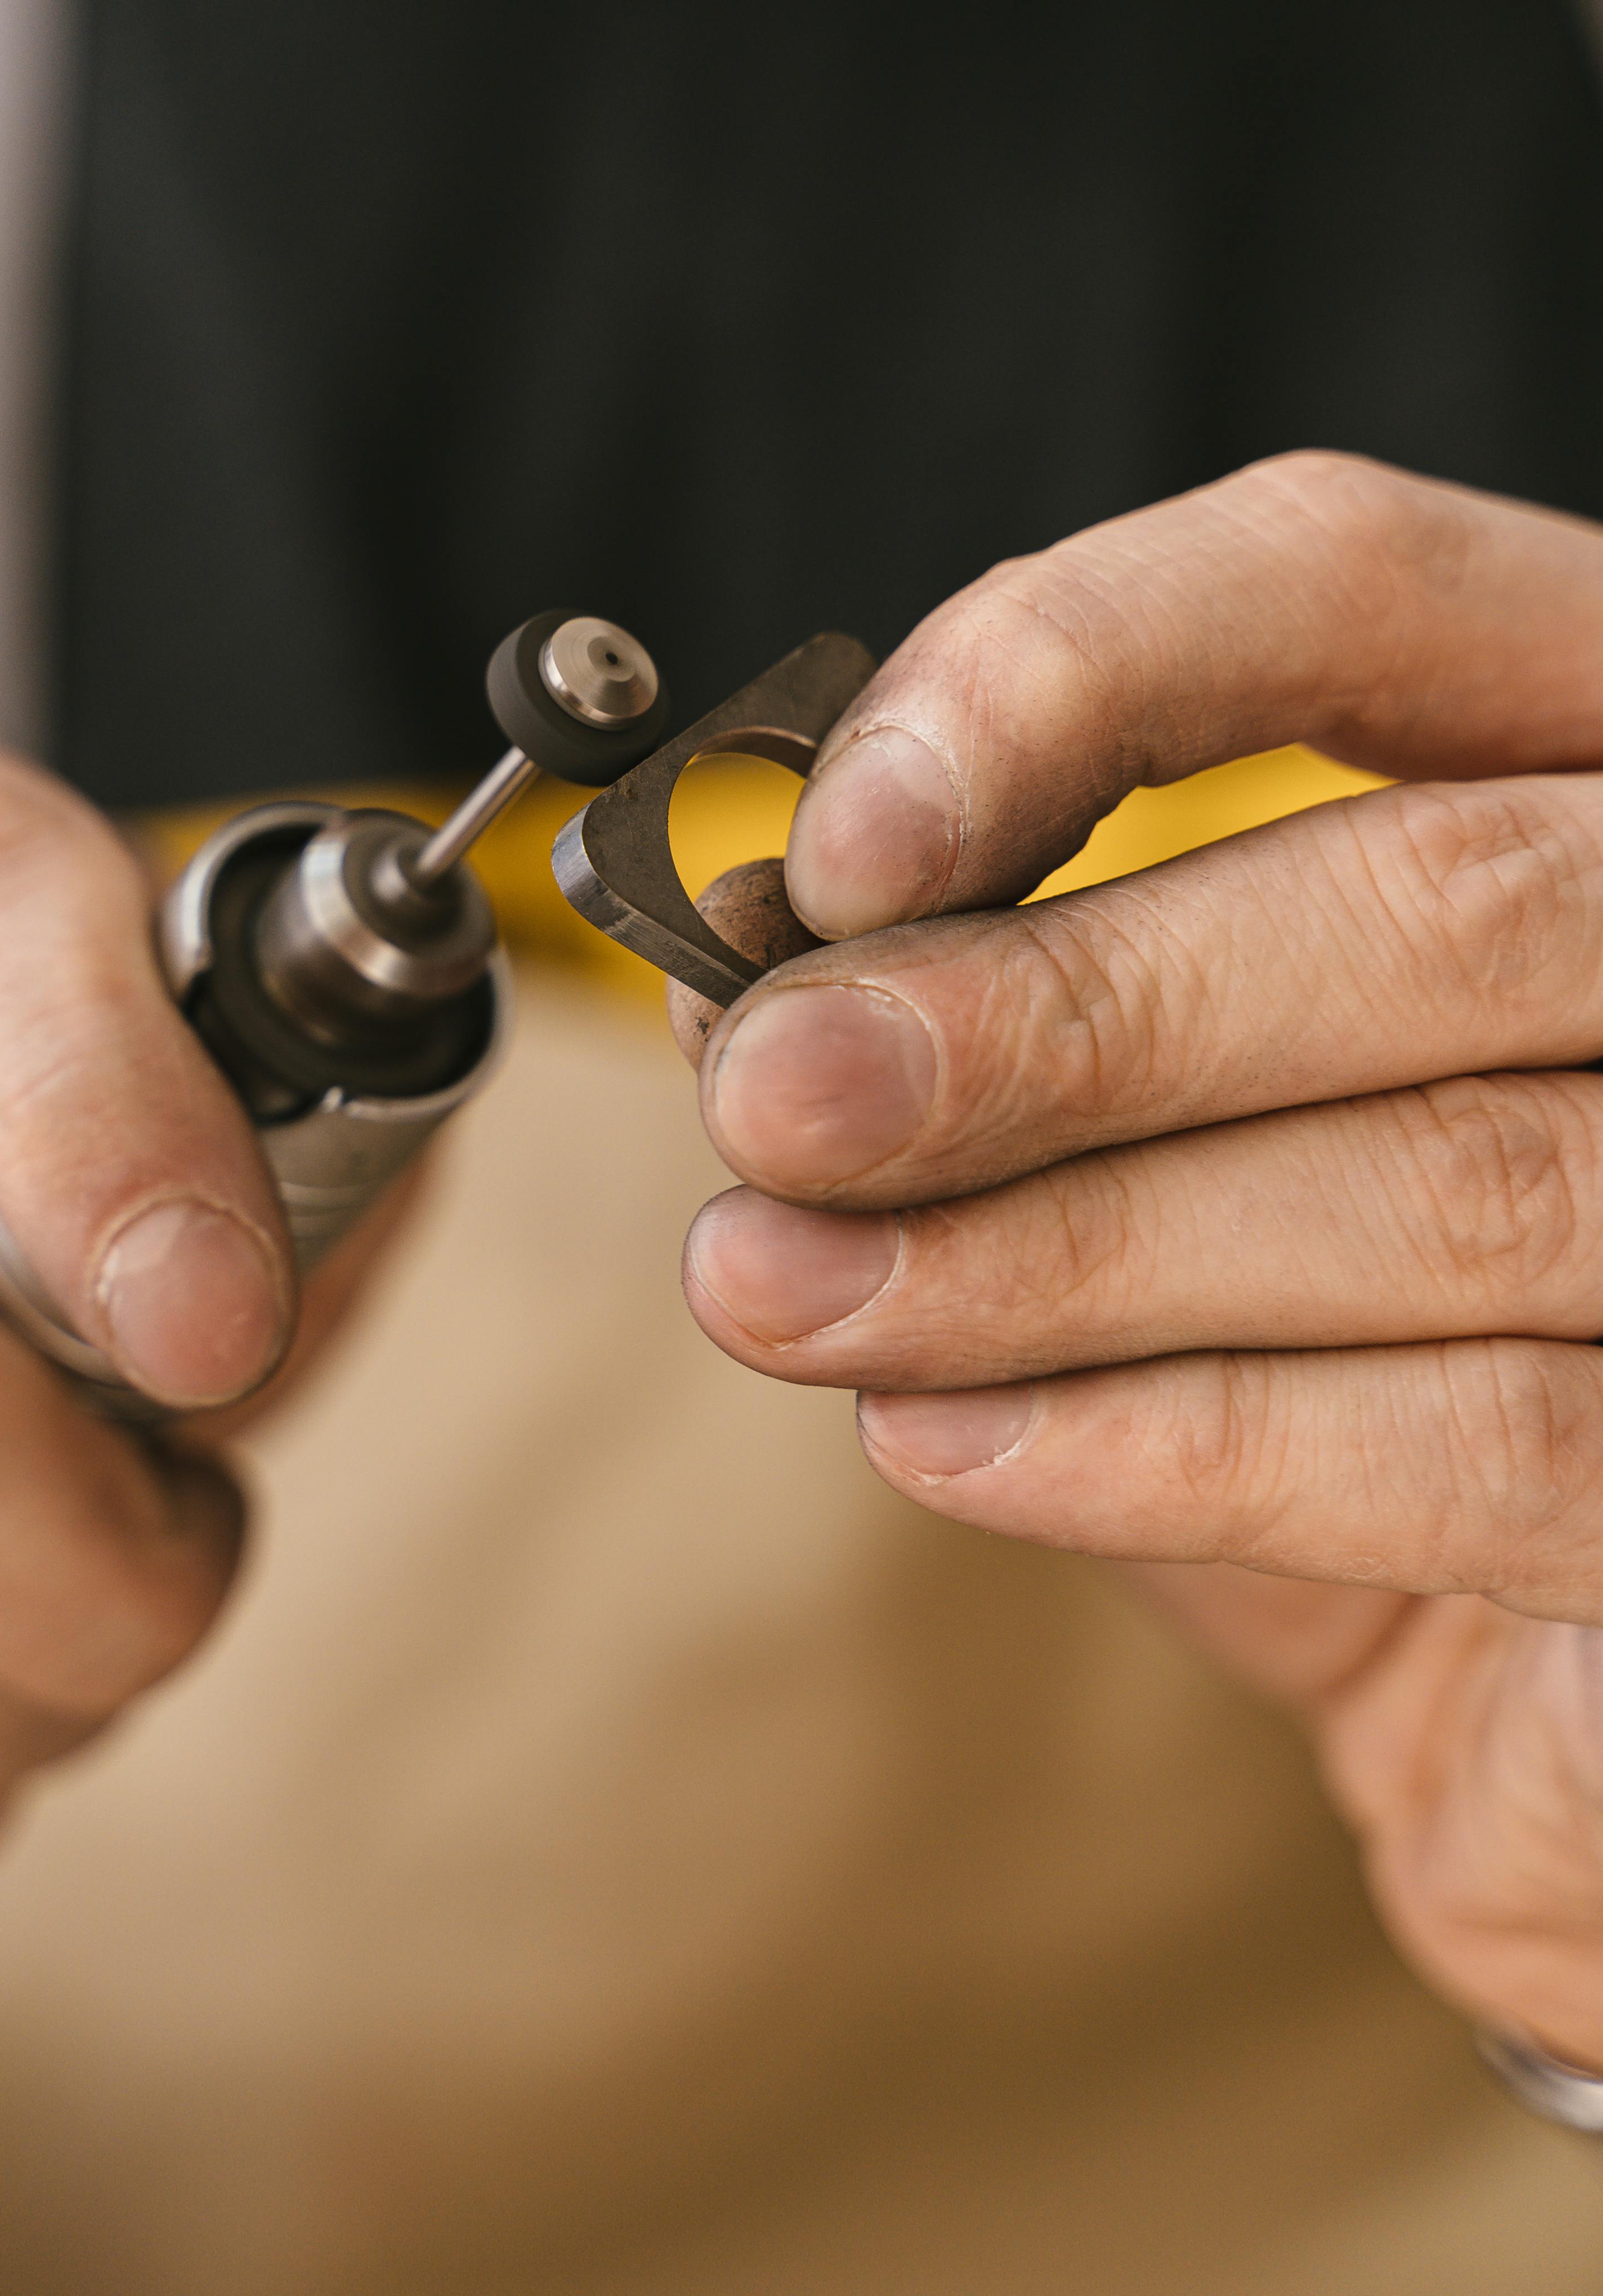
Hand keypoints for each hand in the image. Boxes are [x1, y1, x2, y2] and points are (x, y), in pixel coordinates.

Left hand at [680, 454, 1602, 2064]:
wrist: (1551, 1706)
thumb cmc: (1373, 1378)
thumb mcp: (1195, 1157)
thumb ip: (1042, 1039)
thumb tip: (775, 982)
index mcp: (1590, 770)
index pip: (1367, 589)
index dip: (1085, 674)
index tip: (842, 839)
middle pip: (1436, 893)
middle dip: (1058, 1011)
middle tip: (774, 1099)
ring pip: (1449, 1182)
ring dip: (1058, 1249)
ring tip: (795, 1292)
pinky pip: (1490, 1440)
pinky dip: (1176, 1446)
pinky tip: (954, 1442)